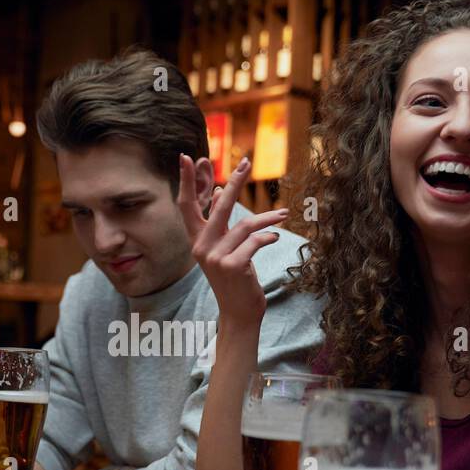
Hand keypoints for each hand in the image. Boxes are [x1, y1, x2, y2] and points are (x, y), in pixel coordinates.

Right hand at [179, 154, 288, 330]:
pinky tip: (275, 238)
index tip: (185, 157)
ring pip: (245, 225)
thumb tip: (217, 192)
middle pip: (219, 205)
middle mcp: (201, 247)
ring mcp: (214, 257)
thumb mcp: (226, 249)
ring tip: (284, 214)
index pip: (187, 205)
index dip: (185, 181)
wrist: (239, 312)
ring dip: (268, 218)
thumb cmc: (235, 278)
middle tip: (247, 163)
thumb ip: (220, 223)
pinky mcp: (230, 265)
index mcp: (197, 240)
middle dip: (235, 182)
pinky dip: (268, 237)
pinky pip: (254, 241)